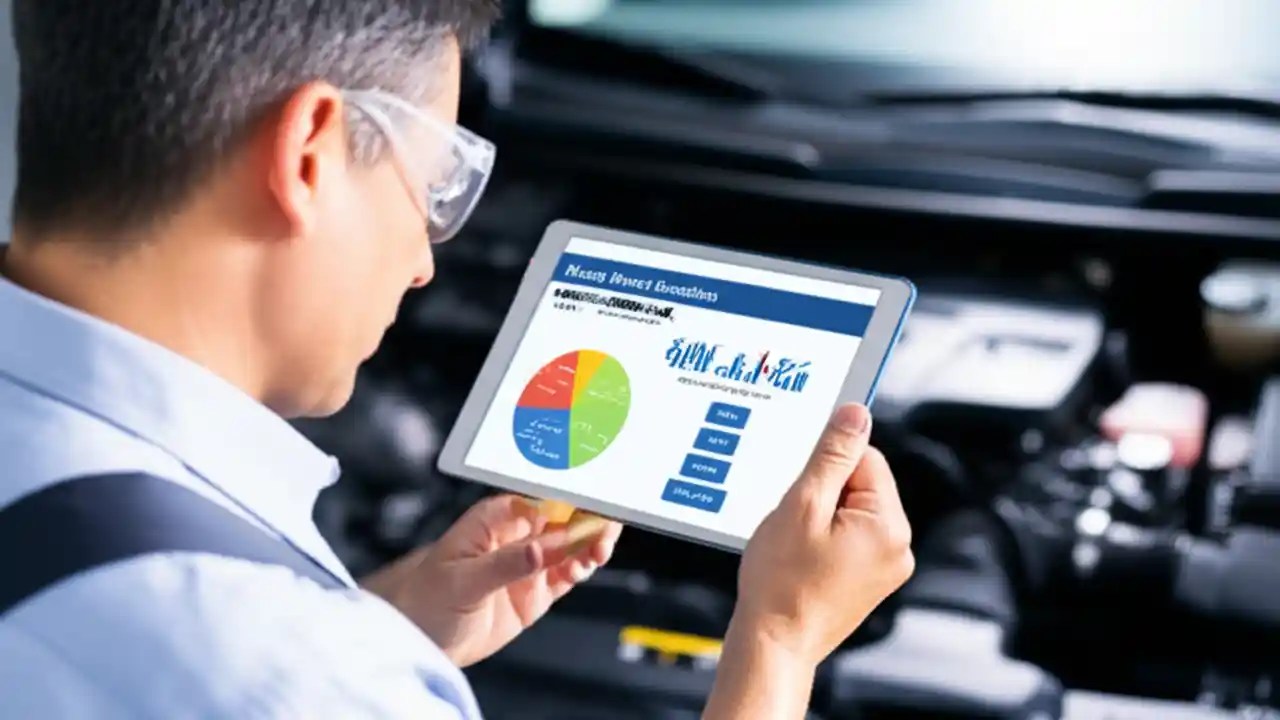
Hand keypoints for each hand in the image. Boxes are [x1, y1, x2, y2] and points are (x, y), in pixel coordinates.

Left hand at [362, 495, 621, 666]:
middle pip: (563, 517)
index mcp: (495, 518)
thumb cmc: (424, 600)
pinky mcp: (535, 591)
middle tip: (607, 525)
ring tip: (600, 548)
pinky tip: (588, 564)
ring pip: (571, 544)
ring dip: (590, 542)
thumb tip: (539, 550)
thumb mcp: (462, 580)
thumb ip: (504, 564)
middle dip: (588, 517)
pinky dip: (583, 567)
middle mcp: (516, 535)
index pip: (540, 498)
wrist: (417, 641)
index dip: (569, 495)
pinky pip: (568, 572)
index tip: (592, 499)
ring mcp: (528, 563)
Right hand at [735, 403, 913, 665]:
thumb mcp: (801, 505)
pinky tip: (803, 556)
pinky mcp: (870, 579)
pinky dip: (824, 537)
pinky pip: (850, 536)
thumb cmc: (781, 586)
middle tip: (795, 522)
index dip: (825, 467)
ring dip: (821, 516)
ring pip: (851, 510)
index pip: (865, 458)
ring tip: (797, 544)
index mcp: (888, 526)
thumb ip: (831, 455)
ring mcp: (886, 566)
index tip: (802, 487)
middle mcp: (897, 547)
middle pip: (861, 484)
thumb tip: (854, 415)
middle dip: (823, 493)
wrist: (773, 643)